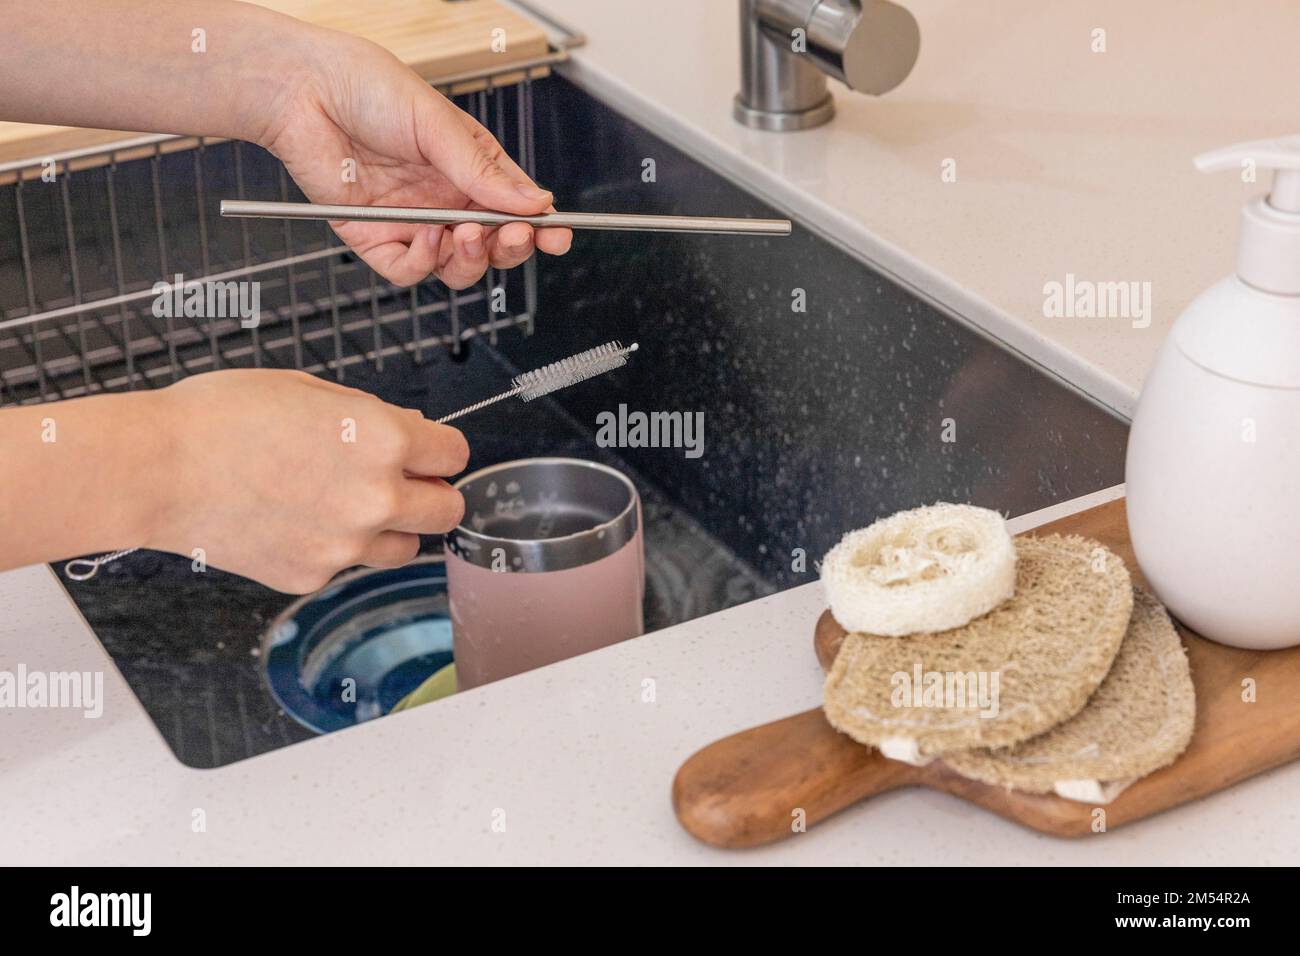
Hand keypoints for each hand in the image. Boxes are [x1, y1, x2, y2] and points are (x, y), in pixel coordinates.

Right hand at [145, 370, 467, 593]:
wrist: (156, 469)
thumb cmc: (220, 417)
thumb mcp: (309, 389)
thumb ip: (372, 417)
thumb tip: (412, 434)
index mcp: (383, 439)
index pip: (455, 455)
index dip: (440, 450)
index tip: (428, 453)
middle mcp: (376, 497)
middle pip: (448, 511)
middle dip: (432, 494)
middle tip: (404, 484)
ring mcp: (346, 545)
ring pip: (405, 547)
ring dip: (391, 528)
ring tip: (344, 504)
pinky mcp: (312, 576)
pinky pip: (346, 566)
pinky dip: (333, 549)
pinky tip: (295, 522)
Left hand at [261, 33, 571, 288]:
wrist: (303, 89)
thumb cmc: (367, 87)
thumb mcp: (438, 123)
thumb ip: (483, 170)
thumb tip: (534, 202)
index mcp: (469, 168)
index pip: (516, 208)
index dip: (540, 227)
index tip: (558, 235)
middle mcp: (444, 199)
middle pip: (492, 247)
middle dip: (509, 248)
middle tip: (512, 236)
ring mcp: (411, 223)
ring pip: (456, 267)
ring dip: (470, 259)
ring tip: (465, 232)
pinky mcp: (374, 238)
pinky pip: (408, 271)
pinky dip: (422, 262)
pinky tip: (423, 234)